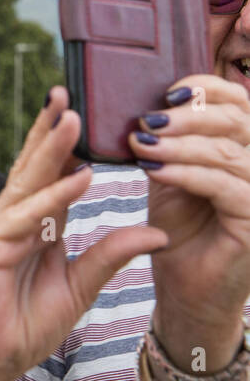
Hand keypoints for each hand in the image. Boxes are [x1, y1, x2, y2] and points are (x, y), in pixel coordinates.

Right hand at [0, 88, 167, 380]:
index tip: (83, 114)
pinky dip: (56, 196)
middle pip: (36, 168)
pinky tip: (80, 176)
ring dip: (53, 149)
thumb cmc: (19, 327)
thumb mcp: (79, 287)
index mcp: (36, 228)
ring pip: (31, 182)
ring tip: (72, 116)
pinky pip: (31, 217)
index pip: (53, 178)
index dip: (66, 147)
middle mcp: (14, 221)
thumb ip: (109, 256)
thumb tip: (155, 232)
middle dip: (52, 130)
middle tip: (67, 93)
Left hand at [131, 75, 249, 356]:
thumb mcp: (169, 178)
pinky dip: (186, 173)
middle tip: (149, 120)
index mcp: (243, 150)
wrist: (187, 291)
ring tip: (142, 143)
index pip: (238, 103)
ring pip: (228, 152)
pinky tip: (155, 170)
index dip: (207, 89)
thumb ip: (166, 144)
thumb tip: (145, 109)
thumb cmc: (179, 232)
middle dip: (189, 115)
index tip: (167, 92)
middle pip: (238, 120)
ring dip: (180, 144)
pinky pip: (224, 186)